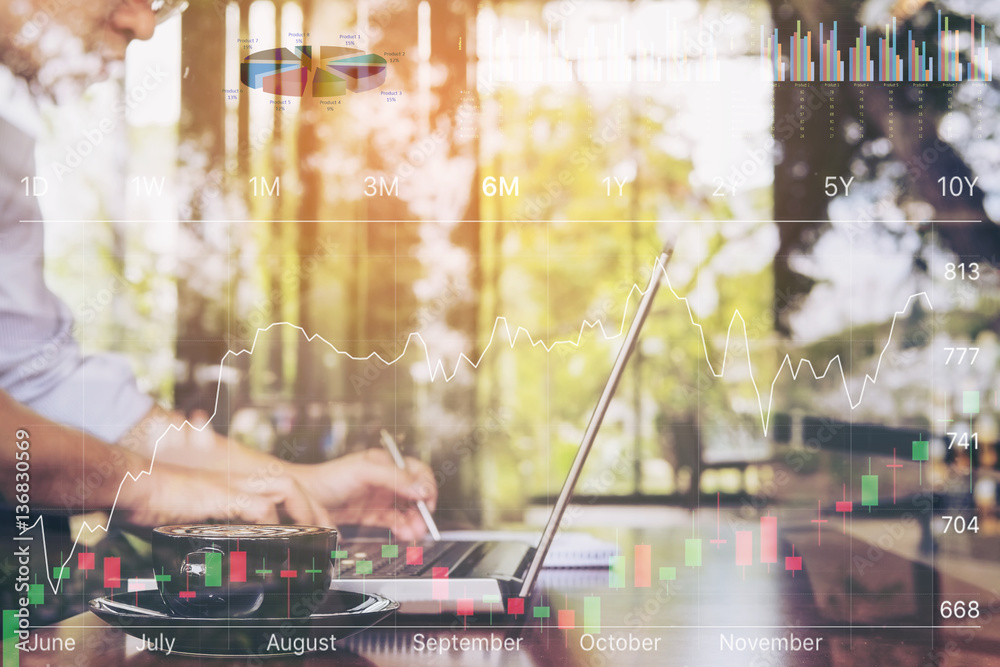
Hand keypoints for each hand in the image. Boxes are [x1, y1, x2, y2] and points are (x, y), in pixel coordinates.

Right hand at [122, 464, 330, 527]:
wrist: (133, 487)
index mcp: (238, 487)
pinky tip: (283, 539)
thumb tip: (222, 563)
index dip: (304, 510)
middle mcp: (241, 481)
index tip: (316, 532)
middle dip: (315, 510)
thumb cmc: (157, 505)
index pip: (284, 491)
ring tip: (316, 535)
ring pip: (286, 488)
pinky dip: (275, 523)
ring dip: (305, 512)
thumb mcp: (194, 524)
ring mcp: (233, 485)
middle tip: (329, 536)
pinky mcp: (222, 495)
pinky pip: (260, 507)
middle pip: (293, 486)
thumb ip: (215, 536)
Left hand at [292, 449, 437, 540]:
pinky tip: (404, 534)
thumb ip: (395, 478)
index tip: (427, 501)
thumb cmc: (329, 478)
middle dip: (422, 508)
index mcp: (386, 463)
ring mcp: (379, 497)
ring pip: (406, 510)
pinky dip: (401, 528)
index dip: (426, 485)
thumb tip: (422, 488)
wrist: (303, 497)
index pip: (417, 471)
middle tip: (424, 523)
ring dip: (413, 522)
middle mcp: (386, 479)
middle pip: (415, 493)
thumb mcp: (364, 472)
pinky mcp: (371, 514)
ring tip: (414, 533)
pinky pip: (393, 521)